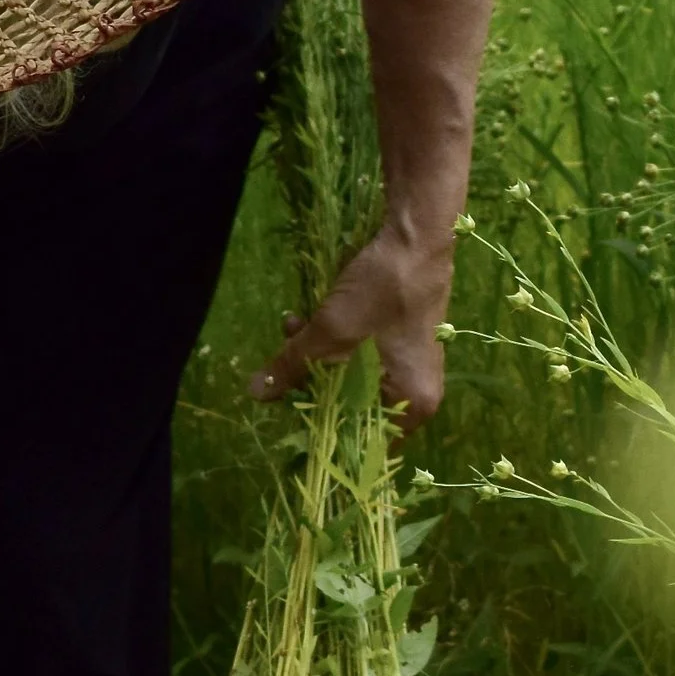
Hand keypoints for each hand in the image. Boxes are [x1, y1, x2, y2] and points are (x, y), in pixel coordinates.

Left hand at [247, 215, 456, 423]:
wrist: (416, 236)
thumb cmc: (383, 294)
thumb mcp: (330, 333)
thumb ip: (293, 367)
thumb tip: (257, 394)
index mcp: (412, 404)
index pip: (362, 439)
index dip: (322, 428)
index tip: (289, 417)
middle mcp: (416, 392)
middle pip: (353, 406)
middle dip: (314, 383)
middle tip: (283, 366)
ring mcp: (410, 365)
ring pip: (351, 375)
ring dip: (318, 356)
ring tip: (292, 327)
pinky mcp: (399, 339)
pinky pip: (360, 354)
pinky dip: (334, 342)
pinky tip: (307, 320)